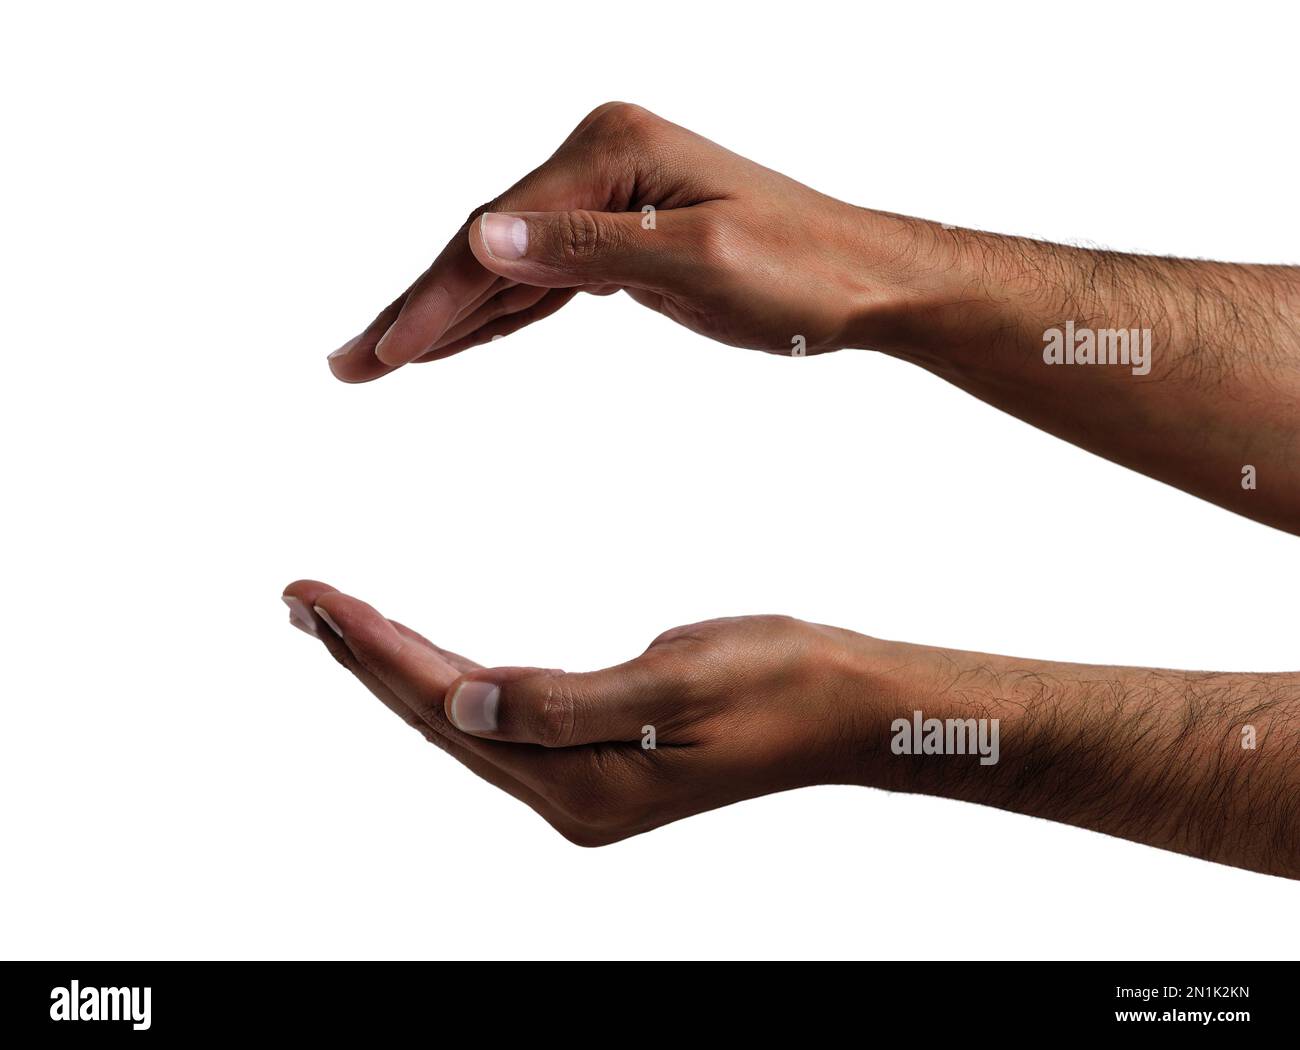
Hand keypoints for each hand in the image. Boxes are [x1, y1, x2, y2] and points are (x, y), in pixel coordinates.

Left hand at [281, 580, 882, 844]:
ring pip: (465, 720)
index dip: (376, 652)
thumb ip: (561, 701)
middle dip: (368, 658)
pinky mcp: (601, 753)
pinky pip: (504, 717)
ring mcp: (585, 779)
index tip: (314, 598)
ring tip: (342, 622)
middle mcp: (571, 795)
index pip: (449, 709)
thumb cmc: (780, 685)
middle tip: (301, 600)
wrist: (849, 705)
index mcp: (583, 784)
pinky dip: (454, 677)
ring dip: (401, 669)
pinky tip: (430, 660)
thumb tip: (460, 704)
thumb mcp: (675, 684)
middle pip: (441, 722)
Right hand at [326, 102, 925, 381]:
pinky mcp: (622, 236)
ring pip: (509, 265)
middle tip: (348, 365)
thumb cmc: (804, 270)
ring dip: (449, 315)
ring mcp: (610, 197)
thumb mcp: (700, 260)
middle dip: (421, 309)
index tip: (386, 355)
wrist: (867, 281)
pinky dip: (501, 315)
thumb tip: (481, 237)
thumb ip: (588, 249)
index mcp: (613, 152)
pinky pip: (545, 281)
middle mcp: (602, 162)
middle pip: (488, 244)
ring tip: (384, 360)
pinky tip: (463, 341)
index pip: (500, 232)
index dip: (436, 298)